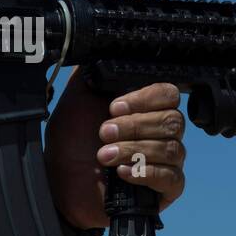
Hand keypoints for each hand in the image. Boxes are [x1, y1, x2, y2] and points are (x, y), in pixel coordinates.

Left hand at [44, 71, 187, 230]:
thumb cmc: (72, 142)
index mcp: (145, 107)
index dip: (145, 99)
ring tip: (104, 156)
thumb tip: (102, 47)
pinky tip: (123, 172)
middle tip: (103, 133)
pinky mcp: (166, 188)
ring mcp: (167, 160)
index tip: (114, 107)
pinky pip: (173, 178)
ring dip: (134, 149)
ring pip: (171, 148)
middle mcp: (161, 131)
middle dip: (135, 126)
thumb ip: (91, 73)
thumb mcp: (77, 100)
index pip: (168, 93)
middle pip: (172, 120)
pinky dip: (147, 172)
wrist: (61, 183)